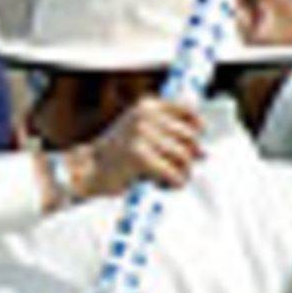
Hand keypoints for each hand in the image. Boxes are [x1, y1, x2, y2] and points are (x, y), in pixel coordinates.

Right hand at [77, 98, 204, 197]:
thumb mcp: (140, 133)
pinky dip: (175, 183)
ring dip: (183, 172)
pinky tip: (166, 185)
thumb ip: (169, 136)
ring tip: (172, 179)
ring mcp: (141, 136)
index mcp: (146, 106)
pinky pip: (173, 172)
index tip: (196, 142)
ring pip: (183, 156)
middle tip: (182, 168)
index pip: (187, 111)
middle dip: (190, 156)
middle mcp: (144, 117)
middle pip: (189, 136)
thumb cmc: (116, 156)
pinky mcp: (140, 157)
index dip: (197, 128)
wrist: (88, 171)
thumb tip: (203, 152)